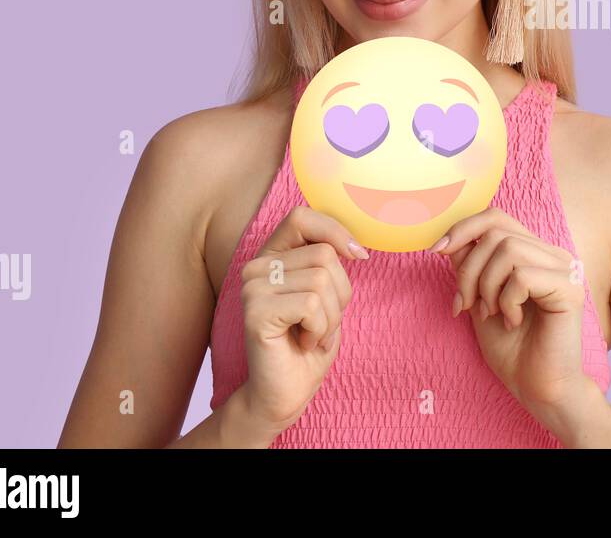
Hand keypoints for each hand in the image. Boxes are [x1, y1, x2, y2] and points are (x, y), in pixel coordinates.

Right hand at [237, 205, 366, 436]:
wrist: (284, 393)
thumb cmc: (309, 343)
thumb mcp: (326, 294)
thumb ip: (328, 261)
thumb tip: (354, 246)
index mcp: (273, 256)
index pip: (302, 217)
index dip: (335, 231)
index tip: (358, 256)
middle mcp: (256, 267)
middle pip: (324, 255)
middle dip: (340, 294)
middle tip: (321, 323)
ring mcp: (252, 288)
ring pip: (321, 280)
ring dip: (330, 317)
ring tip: (311, 335)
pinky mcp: (255, 311)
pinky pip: (312, 305)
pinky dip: (320, 329)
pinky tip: (302, 343)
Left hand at [431, 207, 589, 412]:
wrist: (539, 389)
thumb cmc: (513, 350)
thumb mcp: (479, 301)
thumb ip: (469, 268)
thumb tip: (450, 240)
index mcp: (533, 253)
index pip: (496, 217)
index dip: (463, 229)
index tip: (436, 253)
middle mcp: (552, 255)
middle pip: (496, 232)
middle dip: (468, 269)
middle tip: (466, 305)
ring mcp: (564, 270)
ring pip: (508, 250)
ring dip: (487, 286)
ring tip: (491, 314)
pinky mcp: (569, 290)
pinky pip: (522, 276)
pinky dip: (506, 301)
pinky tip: (513, 321)